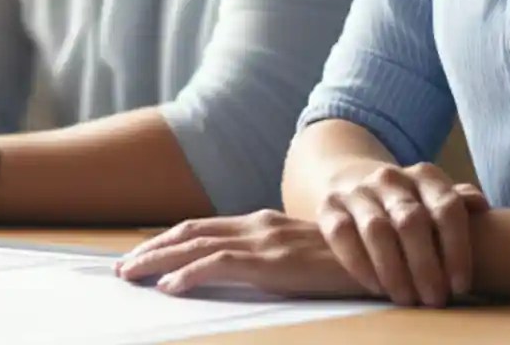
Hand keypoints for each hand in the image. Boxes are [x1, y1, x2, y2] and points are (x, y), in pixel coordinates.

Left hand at [115, 211, 368, 298]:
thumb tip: (234, 271)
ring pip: (196, 246)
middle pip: (189, 233)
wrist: (387, 255)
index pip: (201, 228)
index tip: (140, 256)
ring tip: (131, 276)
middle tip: (122, 269)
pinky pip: (222, 265)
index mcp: (259, 223)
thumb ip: (266, 256)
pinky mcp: (274, 261)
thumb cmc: (345, 262)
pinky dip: (190, 274)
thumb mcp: (297, 255)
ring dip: (158, 262)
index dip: (167, 241)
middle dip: (151, 250)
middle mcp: (256, 225)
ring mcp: (264, 240)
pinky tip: (170, 286)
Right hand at [317, 162, 488, 306]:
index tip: (460, 285)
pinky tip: (376, 287)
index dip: (456, 250)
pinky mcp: (329, 206)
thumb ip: (457, 202)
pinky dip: (361, 264)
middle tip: (433, 299)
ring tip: (406, 299)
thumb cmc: (406, 202)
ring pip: (377, 230)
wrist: (351, 181)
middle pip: (411, 222)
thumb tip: (481, 206)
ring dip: (394, 271)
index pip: (447, 208)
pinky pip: (343, 235)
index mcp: (424, 176)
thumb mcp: (433, 196)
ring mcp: (358, 191)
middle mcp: (390, 178)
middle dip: (425, 267)